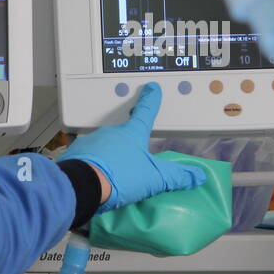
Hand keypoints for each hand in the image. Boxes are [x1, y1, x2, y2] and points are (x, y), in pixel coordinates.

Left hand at [60, 82, 205, 211]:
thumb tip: (198, 176)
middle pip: (123, 132)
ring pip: (104, 144)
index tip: (152, 88)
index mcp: (132, 133)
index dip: (150, 100)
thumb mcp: (154, 178)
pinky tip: (96, 175)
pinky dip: (93, 162)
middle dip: (127, 142)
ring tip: (113, 172)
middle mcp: (111, 132)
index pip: (145, 112)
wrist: (82, 185)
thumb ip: (176, 177)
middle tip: (130, 159)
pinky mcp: (75, 152)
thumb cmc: (121, 176)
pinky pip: (88, 154)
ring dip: (109, 154)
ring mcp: (91, 140)